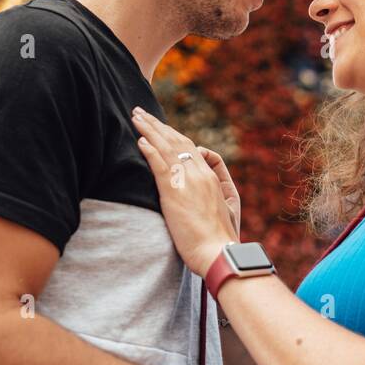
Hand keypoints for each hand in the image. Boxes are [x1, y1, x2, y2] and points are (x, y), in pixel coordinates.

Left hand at [131, 107, 239, 275]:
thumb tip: (205, 172)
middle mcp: (200, 173)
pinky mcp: (174, 193)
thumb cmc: (220, 238)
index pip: (190, 147)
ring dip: (149, 129)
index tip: (159, 126)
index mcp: (211, 177)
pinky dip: (149, 150)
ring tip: (136, 117)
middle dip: (157, 125)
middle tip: (141, 111)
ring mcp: (187, 181)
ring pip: (166, 147)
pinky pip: (159, 164)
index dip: (172, 134)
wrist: (219, 253)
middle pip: (176, 140)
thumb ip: (218, 184)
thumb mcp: (228, 206)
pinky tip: (140, 140)